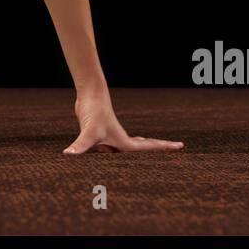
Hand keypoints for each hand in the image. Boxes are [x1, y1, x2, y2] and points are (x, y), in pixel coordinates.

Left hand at [63, 93, 184, 154]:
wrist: (89, 94)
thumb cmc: (92, 112)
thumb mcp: (88, 132)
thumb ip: (80, 145)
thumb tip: (68, 154)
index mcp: (124, 143)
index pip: (149, 148)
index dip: (164, 148)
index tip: (181, 146)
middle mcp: (120, 140)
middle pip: (144, 148)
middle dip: (159, 149)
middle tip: (176, 149)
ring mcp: (111, 137)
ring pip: (128, 149)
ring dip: (140, 152)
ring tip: (152, 154)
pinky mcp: (101, 134)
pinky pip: (113, 148)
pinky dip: (118, 153)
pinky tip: (114, 153)